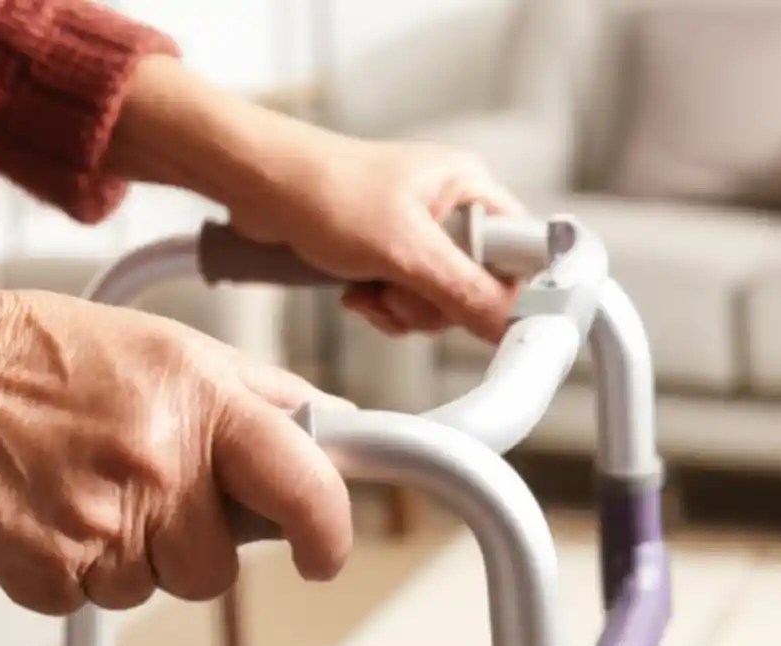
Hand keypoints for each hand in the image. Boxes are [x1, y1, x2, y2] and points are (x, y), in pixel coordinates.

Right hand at [0, 289, 351, 614]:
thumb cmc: (37, 353)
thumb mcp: (164, 344)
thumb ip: (255, 390)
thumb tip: (325, 424)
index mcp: (200, 402)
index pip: (306, 487)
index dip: (328, 530)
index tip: (323, 550)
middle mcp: (159, 466)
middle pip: (222, 566)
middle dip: (195, 540)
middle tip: (147, 486)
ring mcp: (102, 525)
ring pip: (155, 588)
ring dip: (132, 552)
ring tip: (87, 484)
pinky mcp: (48, 570)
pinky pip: (91, 598)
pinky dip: (75, 566)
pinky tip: (50, 507)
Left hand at [106, 56, 525, 341]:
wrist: (256, 188)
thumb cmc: (323, 190)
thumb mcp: (402, 248)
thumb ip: (461, 290)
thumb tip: (509, 324)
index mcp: (469, 187)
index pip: (524, 248)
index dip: (515, 288)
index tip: (504, 319)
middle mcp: (450, 208)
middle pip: (480, 286)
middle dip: (435, 304)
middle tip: (402, 289)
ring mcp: (419, 234)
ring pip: (440, 302)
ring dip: (403, 310)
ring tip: (371, 287)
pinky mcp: (389, 256)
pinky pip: (407, 302)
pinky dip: (383, 308)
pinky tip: (357, 292)